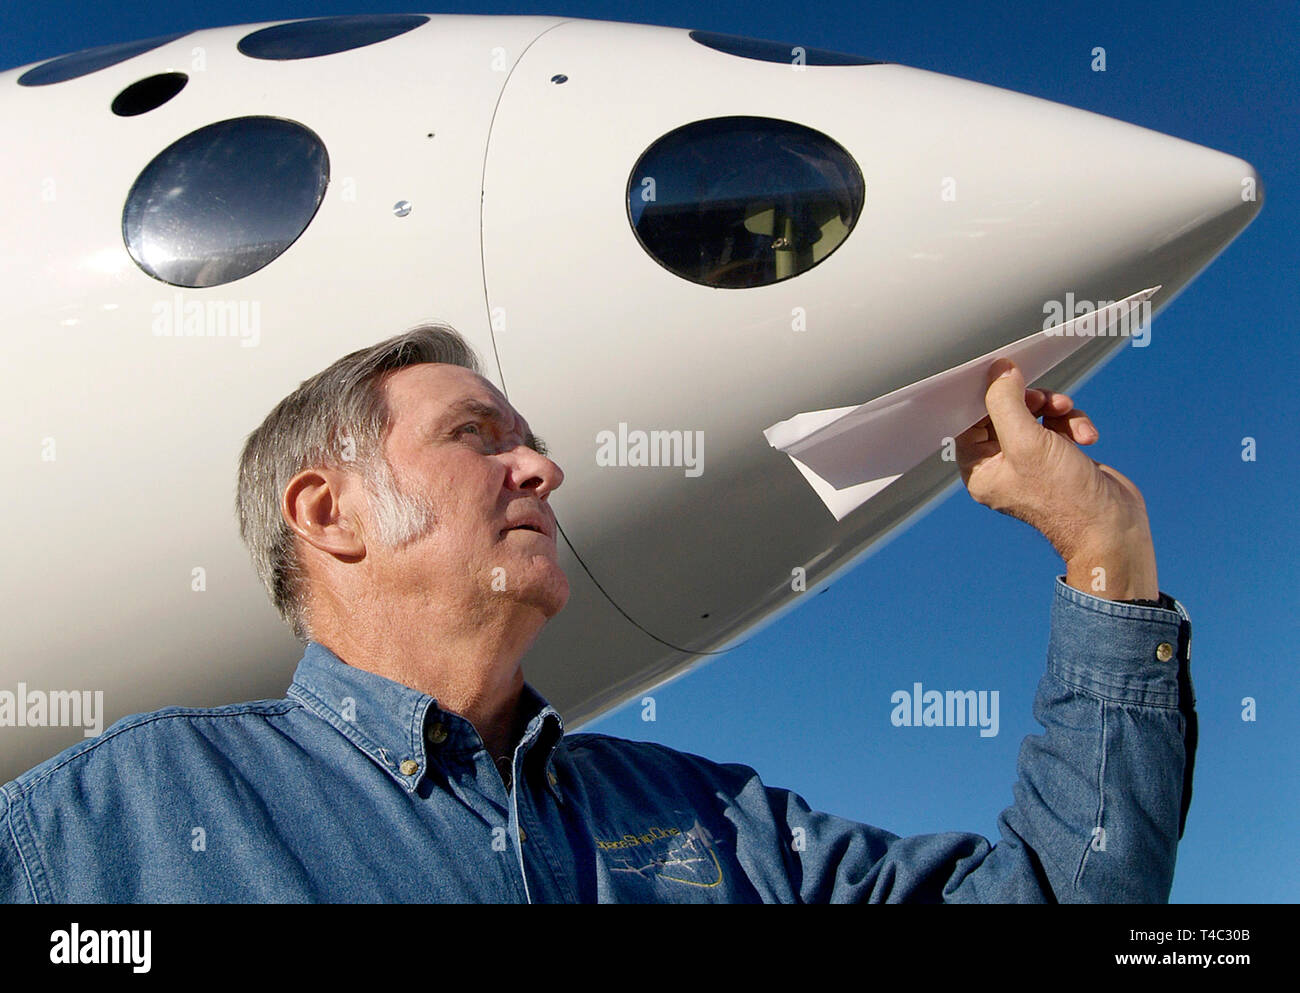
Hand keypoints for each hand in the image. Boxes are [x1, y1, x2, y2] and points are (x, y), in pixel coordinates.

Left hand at [954, 358, 1158, 600]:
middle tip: (1043, 401)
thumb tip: (998, 371)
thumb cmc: (1064, 497)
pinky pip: (1058, 426)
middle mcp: (1002, 467)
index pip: (969, 423)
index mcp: (980, 471)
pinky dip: (1073, 424)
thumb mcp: (1027, 442)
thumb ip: (1006, 402)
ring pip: (1035, 415)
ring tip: (1069, 416)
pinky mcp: (1058, 458)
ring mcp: (1031, 463)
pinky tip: (1087, 437)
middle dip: (1029, 401)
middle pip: (1004, 414)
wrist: (1112, 525)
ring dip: (1056, 410)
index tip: (1004, 377)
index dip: (986, 398)